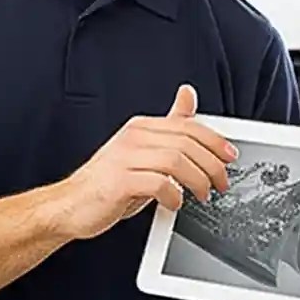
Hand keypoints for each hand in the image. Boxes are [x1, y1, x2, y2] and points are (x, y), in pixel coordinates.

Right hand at [56, 84, 237, 239]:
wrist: (70, 204)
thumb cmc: (108, 182)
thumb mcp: (142, 151)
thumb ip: (168, 128)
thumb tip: (187, 95)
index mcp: (141, 127)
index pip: (188, 125)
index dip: (215, 140)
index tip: (230, 156)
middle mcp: (133, 137)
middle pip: (187, 142)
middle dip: (212, 165)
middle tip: (221, 183)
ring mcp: (125, 158)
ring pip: (177, 161)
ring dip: (198, 180)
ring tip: (203, 195)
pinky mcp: (119, 181)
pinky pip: (158, 184)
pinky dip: (174, 196)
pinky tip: (176, 204)